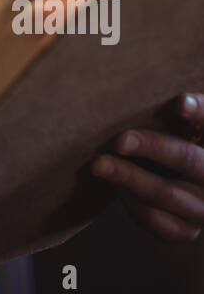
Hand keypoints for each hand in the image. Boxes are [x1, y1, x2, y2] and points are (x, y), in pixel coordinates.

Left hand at [91, 92, 203, 241]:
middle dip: (152, 147)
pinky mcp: (186, 230)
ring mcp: (203, 207)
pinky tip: (115, 187)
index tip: (178, 102)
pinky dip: (133, 204)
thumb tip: (140, 63)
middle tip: (120, 139)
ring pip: (167, 194)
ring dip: (130, 178)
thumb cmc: (170, 137)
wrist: (181, 187)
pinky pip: (158, 222)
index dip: (199, 110)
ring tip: (100, 165)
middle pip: (188, 159)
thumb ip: (174, 106)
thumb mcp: (175, 122)